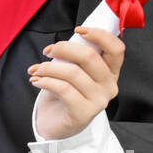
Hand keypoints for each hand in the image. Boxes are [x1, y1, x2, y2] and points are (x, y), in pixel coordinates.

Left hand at [30, 25, 124, 139]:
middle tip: (48, 50)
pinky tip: (36, 80)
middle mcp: (109, 86)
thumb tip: (67, 41)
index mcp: (110, 72)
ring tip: (35, 69)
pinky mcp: (84, 113)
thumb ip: (76, 55)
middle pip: (90, 57)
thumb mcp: (73, 69)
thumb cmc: (64, 92)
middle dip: (64, 48)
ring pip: (73, 73)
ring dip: (48, 67)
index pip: (116, 49)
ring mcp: (99, 101)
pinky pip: (63, 89)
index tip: (78, 29)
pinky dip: (45, 81)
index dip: (100, 35)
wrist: (55, 123)